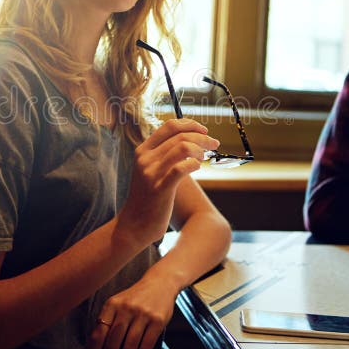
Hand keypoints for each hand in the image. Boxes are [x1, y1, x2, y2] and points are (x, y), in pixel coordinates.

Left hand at [86, 276, 175, 348]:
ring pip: (129, 347)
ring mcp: (142, 314)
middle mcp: (126, 308)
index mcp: (112, 304)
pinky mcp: (157, 321)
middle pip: (112, 343)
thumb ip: (108, 321)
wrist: (161, 283)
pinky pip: (146, 346)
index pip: (98, 334)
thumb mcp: (118, 303)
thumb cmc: (136, 298)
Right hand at [117, 119, 219, 246]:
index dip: (190, 124)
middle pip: (180, 136)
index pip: (169, 126)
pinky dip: (194, 164)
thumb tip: (188, 140)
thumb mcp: (149, 169)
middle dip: (202, 137)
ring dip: (200, 149)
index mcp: (143, 150)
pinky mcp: (160, 189)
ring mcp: (151, 173)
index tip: (204, 131)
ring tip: (204, 157)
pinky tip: (197, 167)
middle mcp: (145, 158)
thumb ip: (162, 154)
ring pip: (183, 148)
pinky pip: (181, 168)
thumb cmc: (148, 197)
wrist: (134, 224)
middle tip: (214, 144)